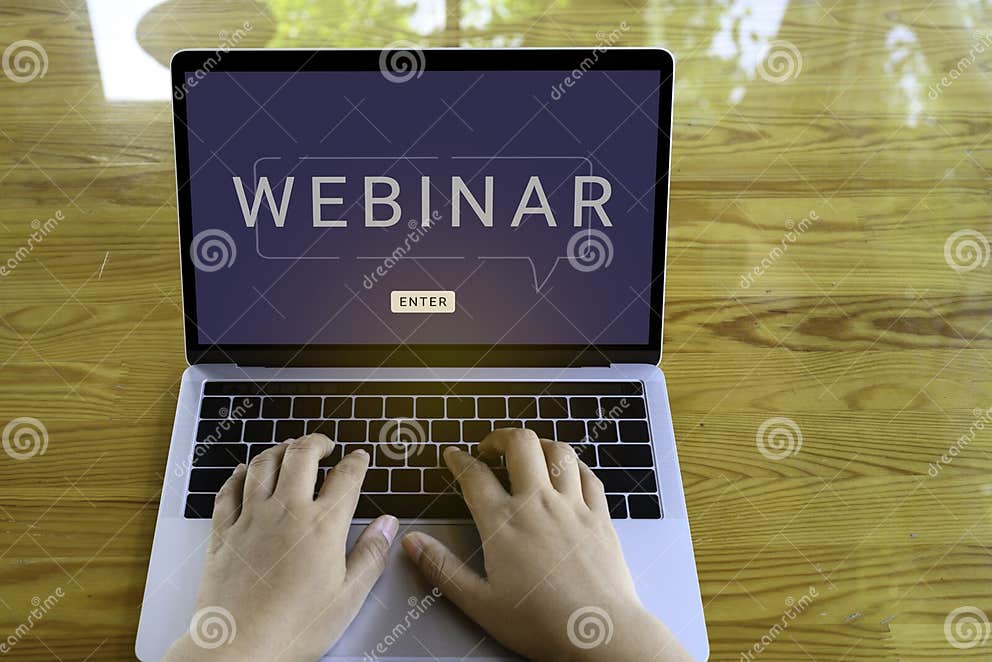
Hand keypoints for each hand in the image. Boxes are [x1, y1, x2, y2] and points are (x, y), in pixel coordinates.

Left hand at [164, 434, 396, 661]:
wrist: (238, 648)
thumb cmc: (294, 628)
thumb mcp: (347, 597)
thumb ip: (370, 555)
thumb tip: (388, 525)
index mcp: (323, 526)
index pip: (346, 478)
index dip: (356, 462)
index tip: (360, 458)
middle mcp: (286, 511)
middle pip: (302, 456)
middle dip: (316, 442)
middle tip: (325, 444)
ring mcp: (251, 518)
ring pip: (264, 465)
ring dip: (279, 450)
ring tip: (289, 449)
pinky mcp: (224, 532)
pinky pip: (229, 490)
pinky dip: (239, 474)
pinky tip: (245, 471)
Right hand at [401, 429, 692, 661]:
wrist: (598, 632)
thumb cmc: (539, 623)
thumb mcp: (479, 602)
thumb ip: (441, 568)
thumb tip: (411, 542)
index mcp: (503, 522)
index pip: (474, 475)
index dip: (458, 460)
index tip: (452, 456)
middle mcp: (538, 503)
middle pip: (520, 444)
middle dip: (500, 437)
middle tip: (489, 449)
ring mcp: (573, 506)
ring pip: (558, 451)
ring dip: (539, 444)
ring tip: (528, 454)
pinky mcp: (600, 516)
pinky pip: (588, 475)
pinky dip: (574, 466)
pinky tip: (567, 472)